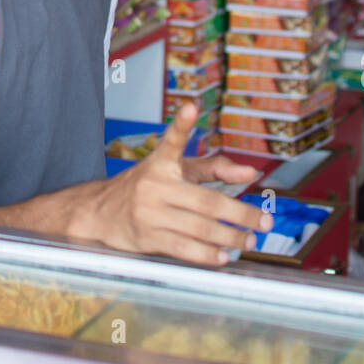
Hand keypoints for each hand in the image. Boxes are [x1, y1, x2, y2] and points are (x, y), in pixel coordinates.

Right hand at [77, 105, 271, 266]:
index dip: (181, 125)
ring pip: (200, 228)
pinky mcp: (146, 237)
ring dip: (230, 237)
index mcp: (160, 164)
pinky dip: (207, 255)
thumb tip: (250, 173)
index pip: (173, 142)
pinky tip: (223, 256)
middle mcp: (154, 186)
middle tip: (265, 221)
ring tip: (250, 240)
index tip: (191, 107)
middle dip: (241, 214)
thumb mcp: (175, 171)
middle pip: (207, 202)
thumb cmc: (146, 187)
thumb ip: (214, 169)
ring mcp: (149, 213)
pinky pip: (183, 248)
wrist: (98, 211)